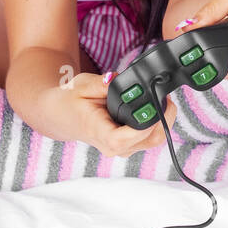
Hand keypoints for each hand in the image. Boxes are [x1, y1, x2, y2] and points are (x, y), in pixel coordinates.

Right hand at [40, 73, 177, 156]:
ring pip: (153, 141)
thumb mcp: (81, 85)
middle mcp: (112, 146)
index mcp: (99, 133)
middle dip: (163, 119)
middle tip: (165, 96)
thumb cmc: (70, 100)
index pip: (123, 139)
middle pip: (148, 141)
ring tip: (163, 99)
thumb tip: (115, 78)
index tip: (155, 107)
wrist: (61, 116)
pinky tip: (158, 107)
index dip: (144, 126)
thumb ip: (99, 83)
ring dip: (164, 121)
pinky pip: (150, 138)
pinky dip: (159, 123)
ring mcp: (122, 148)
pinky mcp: (128, 145)